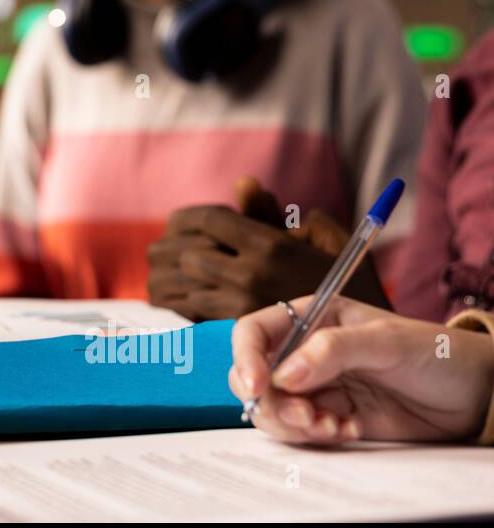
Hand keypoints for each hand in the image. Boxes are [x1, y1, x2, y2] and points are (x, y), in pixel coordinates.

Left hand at [146, 177, 388, 320]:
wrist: (364, 342)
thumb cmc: (343, 280)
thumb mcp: (321, 236)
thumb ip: (274, 213)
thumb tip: (243, 184)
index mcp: (269, 245)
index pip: (206, 221)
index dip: (187, 218)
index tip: (182, 223)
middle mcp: (250, 275)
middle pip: (185, 253)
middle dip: (172, 247)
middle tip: (168, 247)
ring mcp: (240, 308)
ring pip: (179, 286)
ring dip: (165, 276)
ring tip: (163, 270)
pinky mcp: (235, 337)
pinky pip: (188, 314)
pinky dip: (176, 303)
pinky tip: (174, 294)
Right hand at [230, 296, 493, 443]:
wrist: (474, 395)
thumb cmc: (434, 353)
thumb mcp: (386, 342)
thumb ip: (333, 351)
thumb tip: (285, 373)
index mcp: (311, 319)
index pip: (255, 333)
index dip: (245, 358)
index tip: (257, 386)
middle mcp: (305, 353)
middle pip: (256, 377)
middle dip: (272, 402)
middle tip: (306, 418)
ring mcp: (318, 387)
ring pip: (275, 410)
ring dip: (295, 424)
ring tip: (333, 426)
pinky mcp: (332, 417)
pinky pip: (302, 432)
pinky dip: (318, 437)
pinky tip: (350, 429)